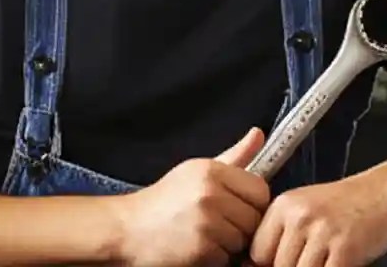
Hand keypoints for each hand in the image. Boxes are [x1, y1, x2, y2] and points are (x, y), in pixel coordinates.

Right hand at [114, 127, 271, 266]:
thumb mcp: (196, 171)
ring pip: (243, 241)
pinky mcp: (201, 250)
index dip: (253, 203)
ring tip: (205, 236)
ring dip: (229, 244)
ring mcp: (206, 223)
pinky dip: (215, 258)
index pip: (261, 190)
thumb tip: (259, 133)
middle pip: (255, 218)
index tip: (237, 208)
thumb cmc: (164, 201)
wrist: (126, 229)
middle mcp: (210, 193)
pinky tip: (197, 248)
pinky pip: (227, 258)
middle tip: (218, 225)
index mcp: (212, 170)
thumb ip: (234, 156)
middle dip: (241, 226)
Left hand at [247, 173, 386, 266]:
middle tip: (314, 259)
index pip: (258, 252)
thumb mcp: (304, 208)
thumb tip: (255, 264)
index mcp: (284, 206)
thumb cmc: (345, 205)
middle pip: (279, 266)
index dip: (269, 264)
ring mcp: (323, 232)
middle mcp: (300, 217)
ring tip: (326, 259)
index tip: (284, 262)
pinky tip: (339, 262)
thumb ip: (281, 233)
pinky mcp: (345, 248)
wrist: (385, 192)